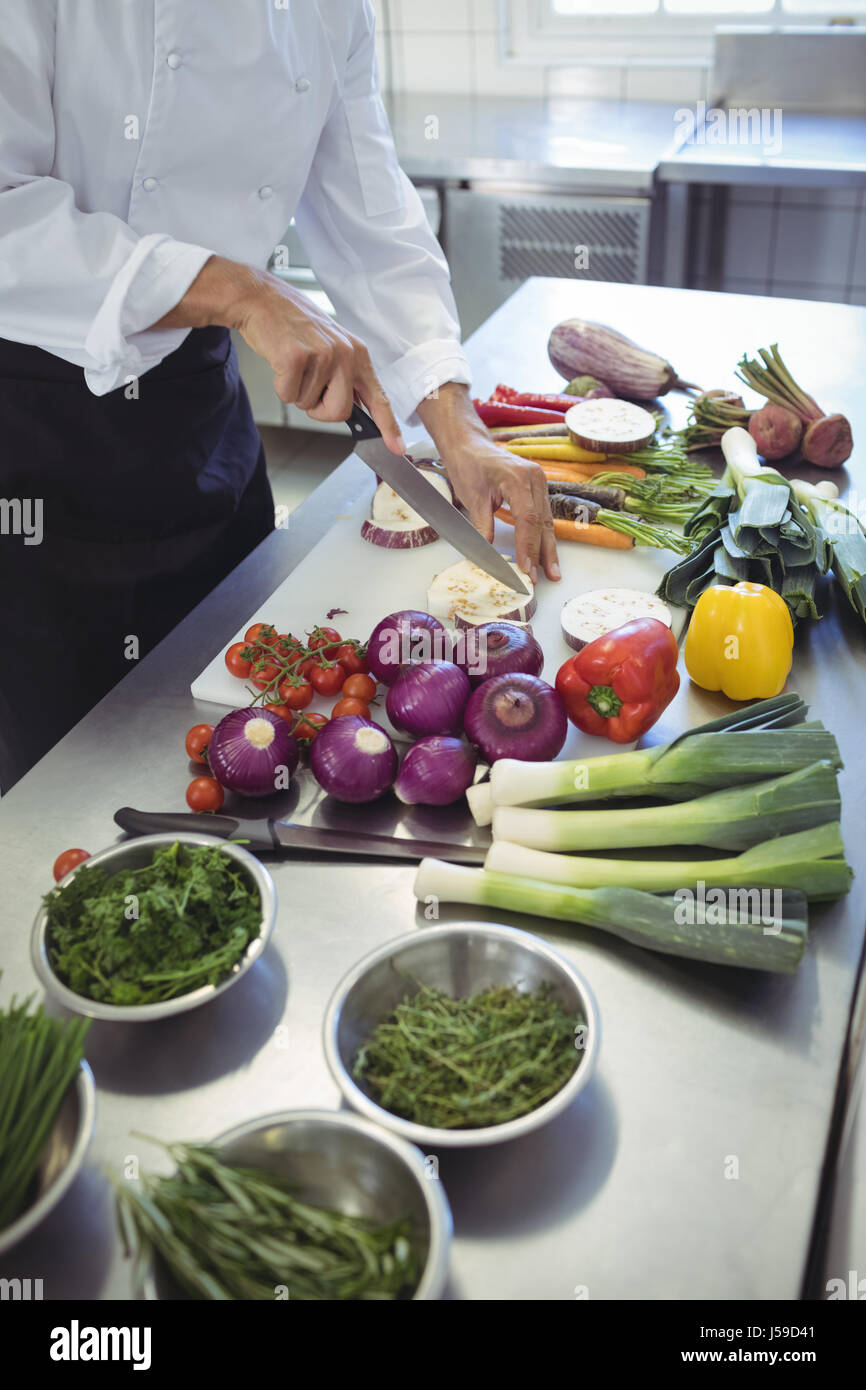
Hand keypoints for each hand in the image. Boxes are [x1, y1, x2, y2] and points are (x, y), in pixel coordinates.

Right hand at [156, 256, 404, 451]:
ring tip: (292, 363)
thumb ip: (346, 376)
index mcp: (358, 354)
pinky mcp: (297, 357)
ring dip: (296, 392)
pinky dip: (280, 386)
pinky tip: (280, 361)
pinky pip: (288, 395)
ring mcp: (322, 355)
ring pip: (309, 405)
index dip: (388, 426)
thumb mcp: (331, 346)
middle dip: (319, 409)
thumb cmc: (292, 327)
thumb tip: (354, 408)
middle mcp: (346, 354)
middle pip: (339, 412)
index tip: (397, 448)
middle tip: (307, 384)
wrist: (261, 299)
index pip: (378, 397)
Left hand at [416, 384, 559, 583]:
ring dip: (548, 549)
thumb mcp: (472, 497)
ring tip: (552, 573)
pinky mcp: (537, 489)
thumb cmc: (469, 465)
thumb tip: (486, 557)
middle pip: (542, 522)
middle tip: (543, 578)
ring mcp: (539, 483)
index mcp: (519, 478)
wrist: (470, 445)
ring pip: (546, 521)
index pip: (527, 519)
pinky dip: (543, 537)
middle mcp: (535, 479)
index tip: (526, 569)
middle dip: (542, 553)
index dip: (527, 547)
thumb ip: (482, 527)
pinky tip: (546, 555)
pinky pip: (542, 516)